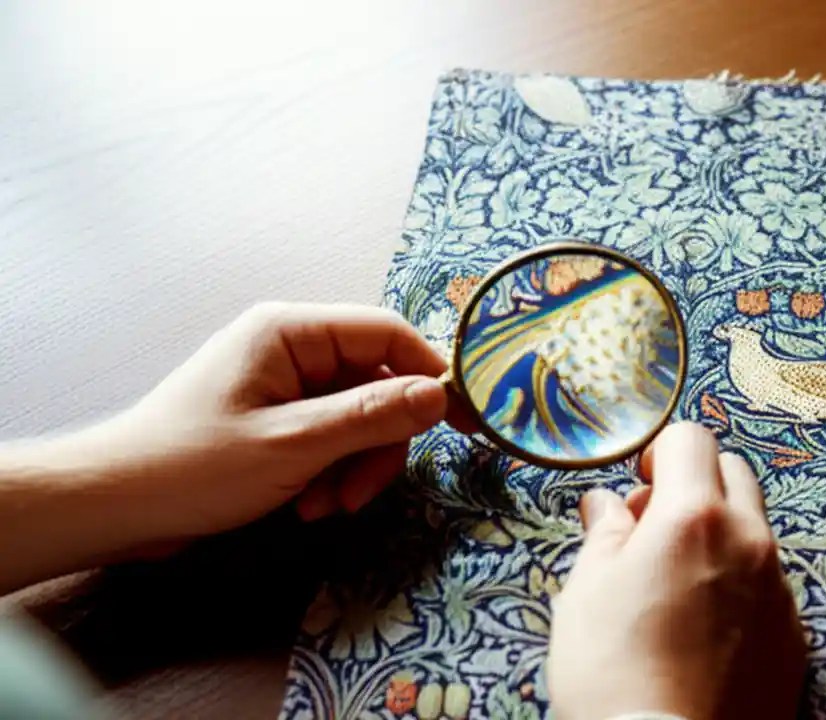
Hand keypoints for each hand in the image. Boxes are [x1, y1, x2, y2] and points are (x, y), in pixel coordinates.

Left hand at [87, 302, 470, 540]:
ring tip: (323, 507)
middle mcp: (291, 349)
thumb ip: (371, 416)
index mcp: (290, 331)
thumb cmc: (192, 466)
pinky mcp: (276, 420)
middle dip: (378, 441)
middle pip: (378, 382)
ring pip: (359, 417)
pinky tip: (305, 505)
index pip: (387, 333)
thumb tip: (441, 394)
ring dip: (354, 467)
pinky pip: (331, 437)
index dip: (431, 373)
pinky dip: (331, 473)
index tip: (465, 421)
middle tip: (359, 493)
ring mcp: (283, 385)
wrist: (114, 506)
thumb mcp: (294, 445)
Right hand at [547, 423, 806, 719]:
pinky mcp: (794, 635)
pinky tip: (704, 626)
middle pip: (734, 473)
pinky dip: (740, 583)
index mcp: (695, 516)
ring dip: (720, 534)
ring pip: (755, 529)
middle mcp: (749, 541)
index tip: (641, 486)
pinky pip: (770, 583)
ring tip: (676, 586)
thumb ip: (604, 533)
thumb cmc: (613, 674)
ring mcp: (779, 590)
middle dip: (696, 484)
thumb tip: (607, 505)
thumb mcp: (586, 592)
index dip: (660, 453)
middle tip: (654, 530)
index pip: (691, 438)